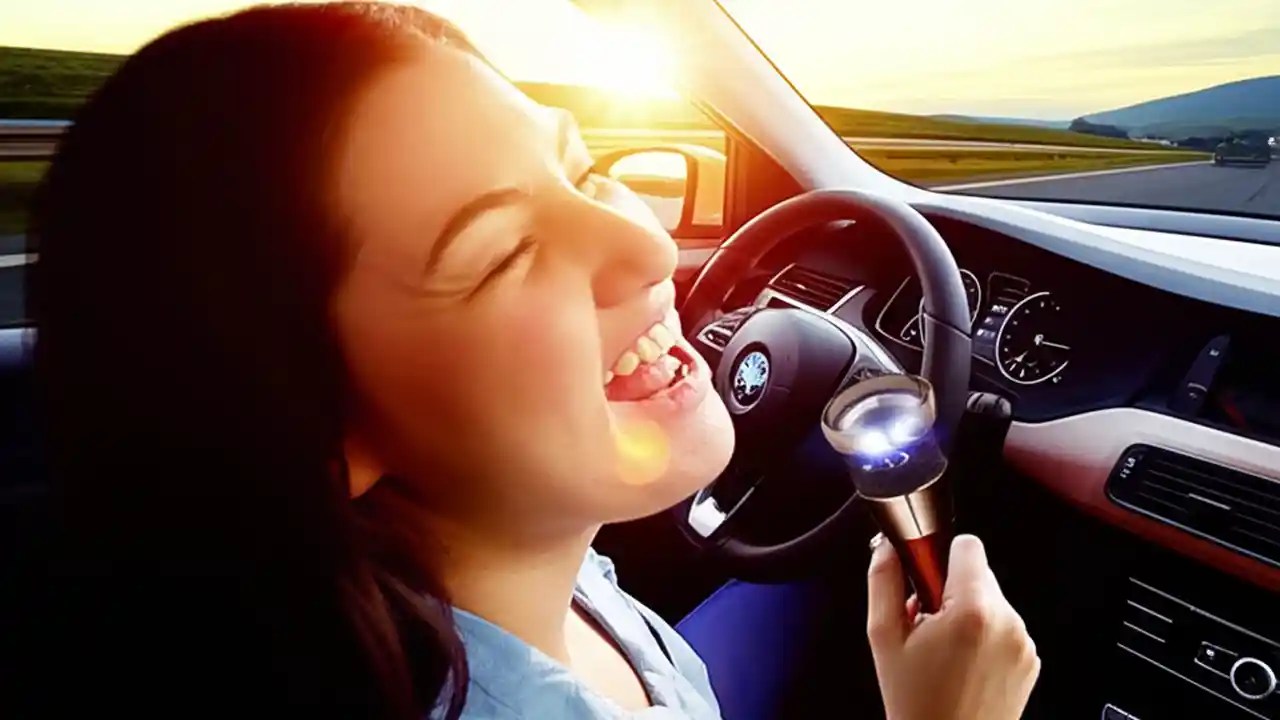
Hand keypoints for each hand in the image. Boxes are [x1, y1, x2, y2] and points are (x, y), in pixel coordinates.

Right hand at [867, 534, 1039, 719]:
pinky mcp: (1029, 660)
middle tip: (927, 625)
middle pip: (978, 573)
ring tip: (944, 651)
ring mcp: (1023, 643)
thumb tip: (888, 547)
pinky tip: (963, 665)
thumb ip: (883, 580)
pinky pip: (1004, 627)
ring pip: (991, 600)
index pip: (967, 545)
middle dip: (950, 590)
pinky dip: (984, 636)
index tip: (924, 582)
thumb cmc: (917, 704)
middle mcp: (1007, 623)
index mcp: (973, 611)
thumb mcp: (884, 637)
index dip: (939, 557)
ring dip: (968, 613)